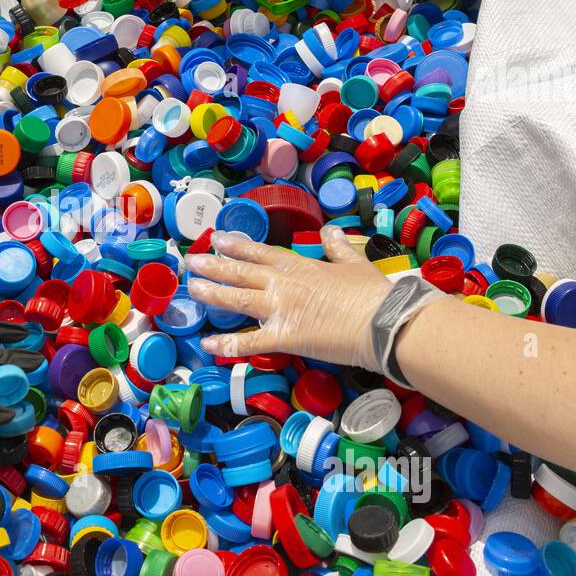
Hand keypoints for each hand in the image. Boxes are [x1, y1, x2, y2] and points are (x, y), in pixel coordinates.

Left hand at [185, 227, 391, 366]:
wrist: (383, 320)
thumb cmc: (373, 293)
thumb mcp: (355, 263)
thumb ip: (338, 248)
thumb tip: (333, 231)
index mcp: (299, 266)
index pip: (260, 252)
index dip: (236, 245)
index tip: (217, 238)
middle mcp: (283, 284)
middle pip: (241, 272)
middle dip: (214, 266)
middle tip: (192, 262)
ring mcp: (280, 309)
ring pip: (237, 299)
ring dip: (212, 294)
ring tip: (191, 289)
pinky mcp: (284, 337)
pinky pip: (249, 342)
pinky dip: (227, 344)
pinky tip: (208, 344)